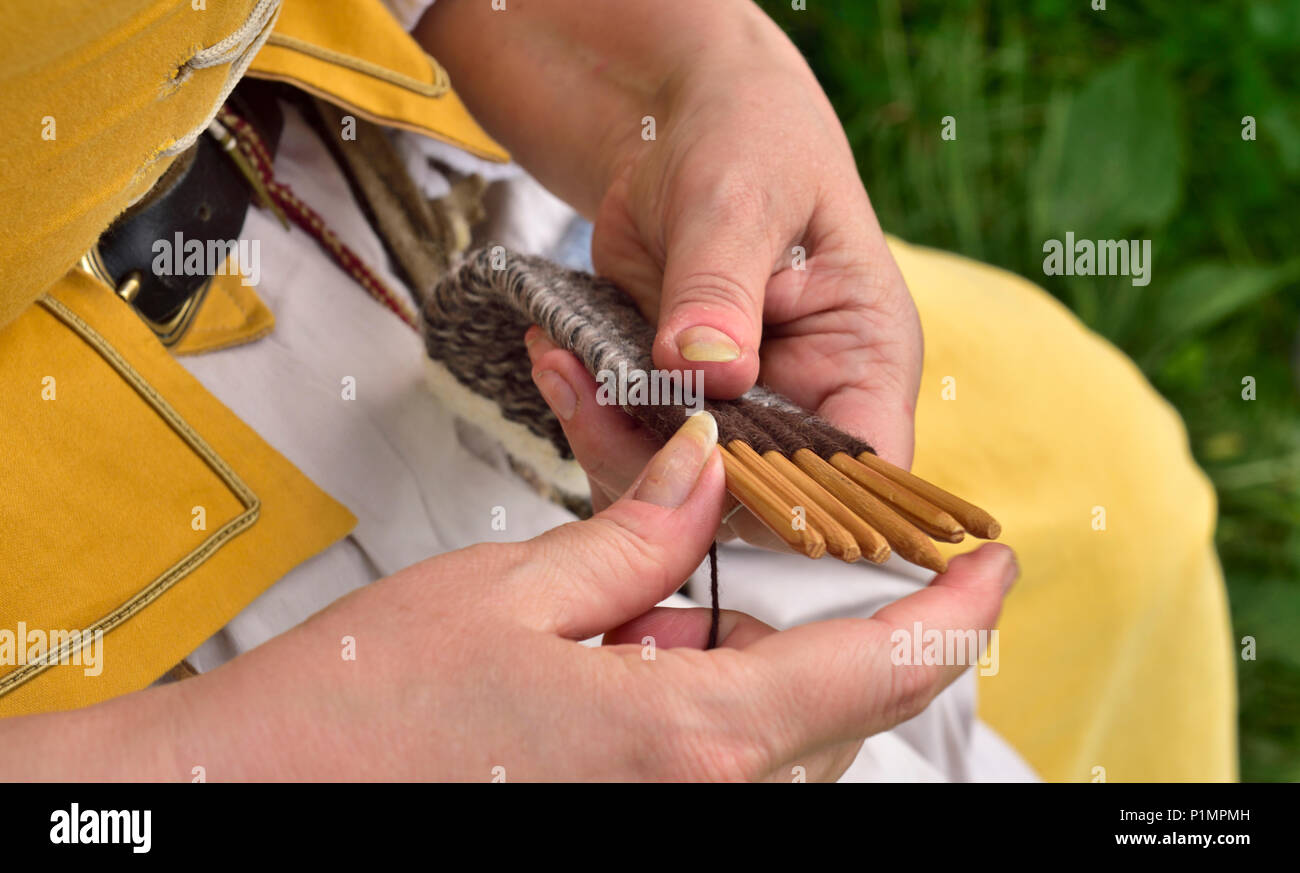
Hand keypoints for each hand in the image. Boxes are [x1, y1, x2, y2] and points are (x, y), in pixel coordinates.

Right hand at [0, 415, 1015, 780]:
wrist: (269, 793)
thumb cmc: (368, 712)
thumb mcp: (513, 589)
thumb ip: (634, 535)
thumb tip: (700, 471)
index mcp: (689, 736)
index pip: (873, 669)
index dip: (951, 610)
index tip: (989, 560)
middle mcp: (699, 800)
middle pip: (843, 710)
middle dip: (869, 629)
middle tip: (858, 550)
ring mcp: (665, 820)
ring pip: (789, 740)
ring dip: (793, 662)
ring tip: (731, 584)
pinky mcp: (631, 817)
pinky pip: (726, 760)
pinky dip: (732, 696)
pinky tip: (669, 641)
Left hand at [419, 0, 921, 469]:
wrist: (678, 121)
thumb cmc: (748, 138)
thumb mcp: (741, 201)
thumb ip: (722, 290)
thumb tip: (707, 374)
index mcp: (865, 359)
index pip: (863, 472)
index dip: (801, 497)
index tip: (711, 470)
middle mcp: (808, 400)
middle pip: (760, 496)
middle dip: (676, 472)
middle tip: (599, 405)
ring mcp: (737, 409)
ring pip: (684, 487)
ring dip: (613, 444)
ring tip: (563, 367)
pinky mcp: (672, 401)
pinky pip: (631, 443)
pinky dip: (587, 415)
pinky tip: (555, 359)